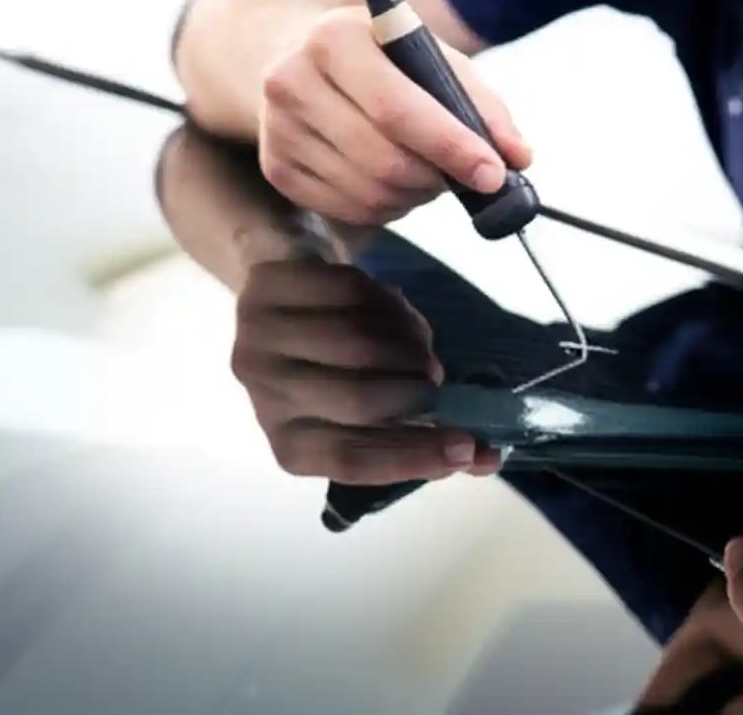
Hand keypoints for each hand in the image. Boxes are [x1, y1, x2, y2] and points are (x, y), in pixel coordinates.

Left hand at [231, 258, 501, 483]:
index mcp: (289, 442)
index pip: (351, 460)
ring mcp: (256, 338)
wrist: (279, 283)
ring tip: (420, 346)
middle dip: (416, 395)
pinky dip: (388, 302)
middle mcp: (263, 394)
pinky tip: (394, 307)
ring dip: (407, 344)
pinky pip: (348, 292)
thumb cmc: (335, 362)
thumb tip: (486, 458)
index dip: (413, 457)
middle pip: (357, 402)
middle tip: (441, 382)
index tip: (467, 447)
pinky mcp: (264, 286)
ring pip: (356, 343)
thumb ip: (425, 434)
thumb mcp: (374, 406)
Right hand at [258, 6, 531, 224]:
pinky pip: (350, 212)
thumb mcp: (430, 59)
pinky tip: (395, 183)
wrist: (297, 60)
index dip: (450, 146)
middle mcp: (293, 82)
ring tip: (428, 173)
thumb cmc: (380, 60)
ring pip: (370, 194)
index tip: (493, 173)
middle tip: (466, 178)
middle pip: (384, 160)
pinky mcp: (277, 170)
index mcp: (335, 40)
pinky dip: (388, 208)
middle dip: (438, 179)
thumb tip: (518, 157)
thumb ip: (479, 103)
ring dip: (417, 196)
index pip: (397, 108)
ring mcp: (278, 130)